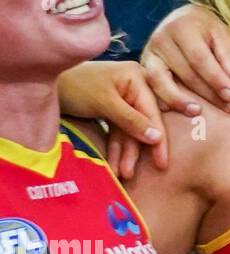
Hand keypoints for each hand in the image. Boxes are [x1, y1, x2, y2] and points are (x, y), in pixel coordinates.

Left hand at [55, 61, 166, 177]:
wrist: (43, 81)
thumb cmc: (75, 86)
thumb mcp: (104, 103)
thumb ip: (131, 120)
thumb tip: (157, 138)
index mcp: (138, 78)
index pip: (153, 113)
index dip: (158, 139)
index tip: (162, 163)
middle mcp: (134, 87)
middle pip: (142, 124)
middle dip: (135, 150)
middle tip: (131, 174)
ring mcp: (123, 98)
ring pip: (129, 130)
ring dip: (124, 153)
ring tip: (121, 174)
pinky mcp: (112, 108)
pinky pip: (118, 130)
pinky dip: (115, 147)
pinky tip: (114, 164)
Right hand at [141, 5, 229, 115]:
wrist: (182, 19)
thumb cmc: (205, 28)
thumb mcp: (222, 35)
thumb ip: (229, 59)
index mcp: (182, 28)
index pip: (200, 59)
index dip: (216, 79)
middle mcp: (161, 40)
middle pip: (186, 74)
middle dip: (209, 94)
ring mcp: (148, 54)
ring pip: (162, 83)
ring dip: (180, 101)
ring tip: (198, 112)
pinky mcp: (143, 67)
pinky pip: (151, 88)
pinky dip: (164, 100)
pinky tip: (178, 111)